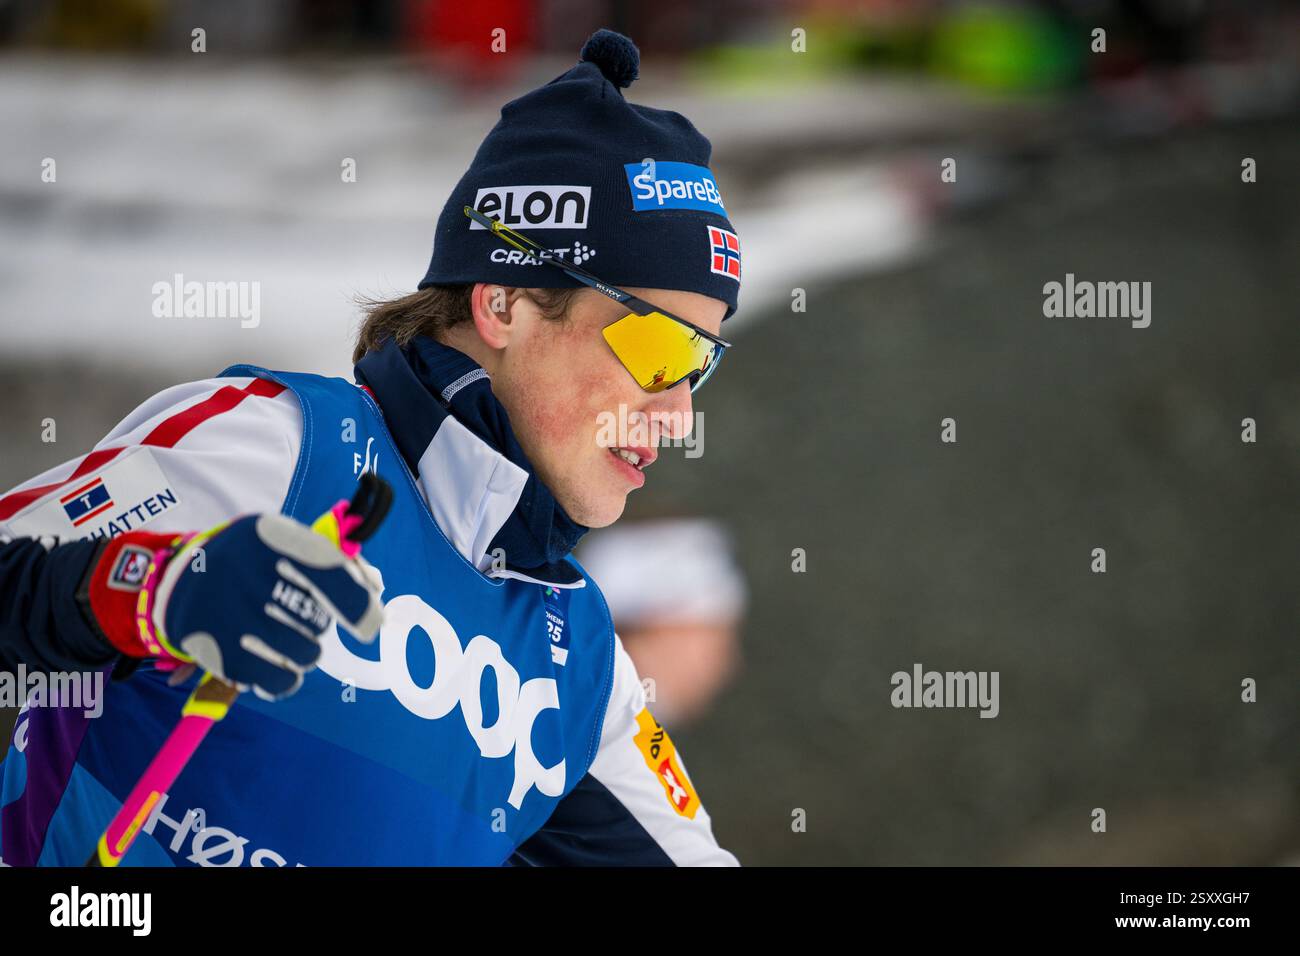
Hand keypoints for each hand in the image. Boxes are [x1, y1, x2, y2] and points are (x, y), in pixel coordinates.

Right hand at [86, 513, 382, 699]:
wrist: (177, 582)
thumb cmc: (251, 563)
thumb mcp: (283, 543)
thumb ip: (333, 562)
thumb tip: (375, 591)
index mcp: (271, 536)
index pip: (330, 570)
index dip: (359, 603)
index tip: (371, 625)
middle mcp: (248, 571)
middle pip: (317, 617)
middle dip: (319, 624)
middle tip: (303, 618)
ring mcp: (229, 612)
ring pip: (304, 651)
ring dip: (306, 651)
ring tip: (289, 639)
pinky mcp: (216, 650)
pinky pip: (277, 679)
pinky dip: (287, 679)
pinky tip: (282, 669)